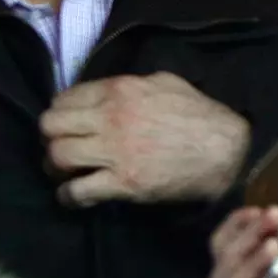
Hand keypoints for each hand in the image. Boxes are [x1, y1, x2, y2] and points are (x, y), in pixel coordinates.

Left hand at [41, 72, 250, 206]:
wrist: (226, 150)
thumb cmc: (199, 114)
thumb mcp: (167, 82)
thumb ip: (132, 84)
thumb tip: (107, 91)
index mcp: (121, 90)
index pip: (65, 98)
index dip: (60, 112)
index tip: (66, 123)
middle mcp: (111, 117)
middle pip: (51, 126)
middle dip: (51, 137)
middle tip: (62, 145)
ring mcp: (115, 152)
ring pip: (57, 157)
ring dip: (56, 166)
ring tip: (66, 171)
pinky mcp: (123, 183)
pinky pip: (76, 191)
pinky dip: (68, 195)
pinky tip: (74, 195)